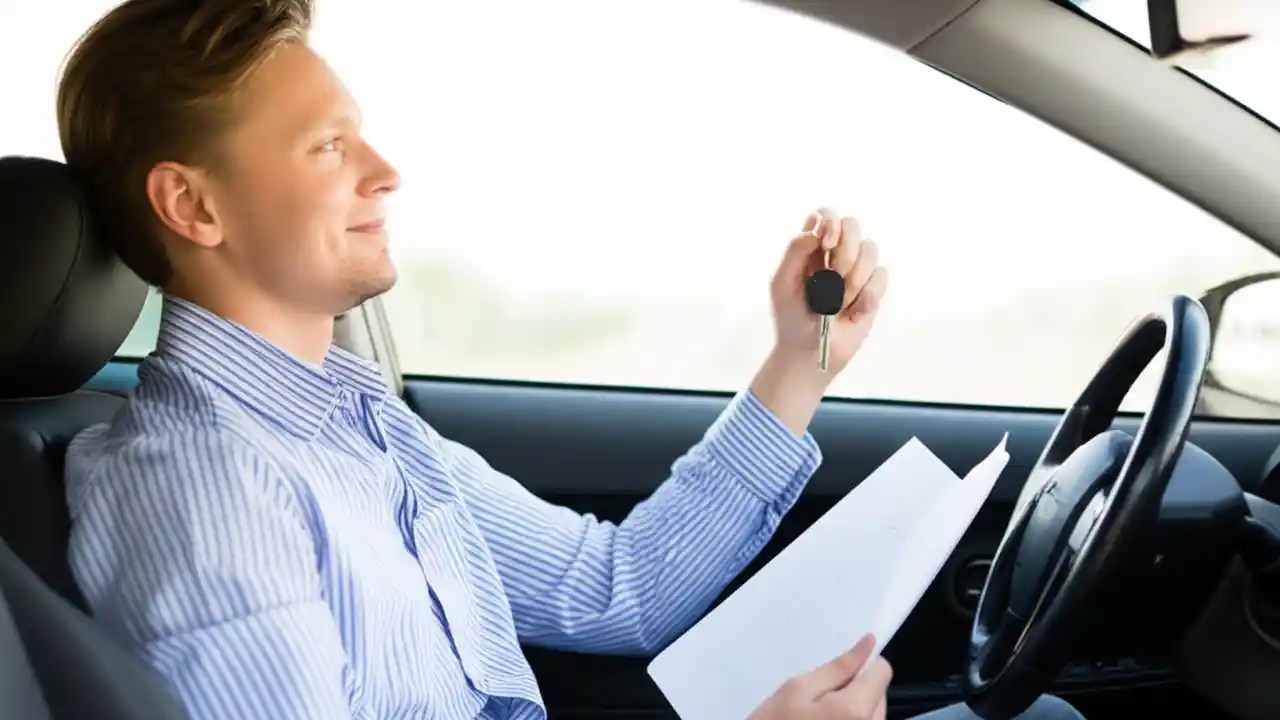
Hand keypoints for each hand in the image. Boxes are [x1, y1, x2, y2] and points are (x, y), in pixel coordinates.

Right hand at [747, 633, 891, 719]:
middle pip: (879, 694)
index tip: (840, 671)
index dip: (862, 665)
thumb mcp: (797, 689)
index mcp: (856, 709)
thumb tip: (869, 644)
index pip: (882, 672)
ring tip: (820, 715)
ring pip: (874, 713)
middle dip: (857, 688)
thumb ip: (838, 667)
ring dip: (854, 708)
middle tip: (821, 697)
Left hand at [749, 208, 887, 434]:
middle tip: (832, 277)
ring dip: (852, 281)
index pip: (825, 215)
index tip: (824, 243)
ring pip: (871, 250)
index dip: (830, 222)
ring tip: (837, 303)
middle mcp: (835, 254)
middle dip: (845, 252)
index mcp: (810, 248)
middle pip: (853, 225)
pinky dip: (866, 297)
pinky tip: (851, 313)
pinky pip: (881, 277)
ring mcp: (856, 271)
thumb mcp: (782, 283)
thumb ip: (795, 250)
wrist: (809, 354)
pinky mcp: (873, 290)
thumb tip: (818, 227)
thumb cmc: (791, 318)